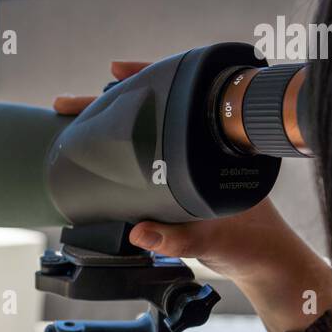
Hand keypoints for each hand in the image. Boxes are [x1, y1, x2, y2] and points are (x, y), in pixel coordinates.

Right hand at [53, 63, 331, 331]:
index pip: (177, 98)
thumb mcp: (213, 242)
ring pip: (142, 132)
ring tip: (71, 119)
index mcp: (211, 150)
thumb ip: (177, 239)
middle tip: (65, 105)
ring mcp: (184, 164)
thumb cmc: (250, 244)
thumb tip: (139, 233)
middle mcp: (197, 150)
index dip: (145, 78)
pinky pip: (139, 157)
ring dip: (107, 123)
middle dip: (106, 103)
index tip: (114, 70)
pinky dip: (115, 149)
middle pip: (149, 113)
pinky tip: (92, 150)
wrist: (265, 261)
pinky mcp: (174, 183)